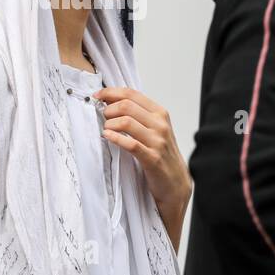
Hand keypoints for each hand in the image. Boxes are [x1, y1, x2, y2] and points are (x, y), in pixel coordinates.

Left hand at [93, 86, 191, 225]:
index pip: (132, 94)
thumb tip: (111, 101)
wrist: (175, 182)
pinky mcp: (152, 158)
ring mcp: (157, 141)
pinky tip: (107, 137)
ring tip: (106, 129)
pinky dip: (115, 138)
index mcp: (160, 113)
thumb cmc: (162, 154)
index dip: (111, 92)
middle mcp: (160, 125)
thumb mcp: (154, 129)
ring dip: (110, 124)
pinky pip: (130, 144)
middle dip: (108, 109)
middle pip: (127, 106)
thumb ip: (138, 115)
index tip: (98, 95)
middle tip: (102, 117)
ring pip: (126, 122)